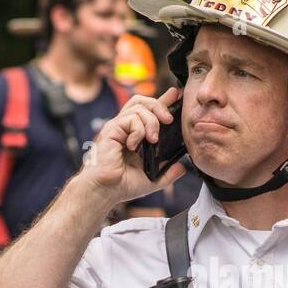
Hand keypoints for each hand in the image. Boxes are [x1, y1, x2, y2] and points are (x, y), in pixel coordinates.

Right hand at [83, 87, 186, 207]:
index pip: (147, 111)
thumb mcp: (151, 180)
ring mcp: (117, 127)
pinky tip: (133, 146)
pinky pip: (131, 119)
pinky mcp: (111, 130)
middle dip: (159, 105)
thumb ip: (167, 173)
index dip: (162, 101)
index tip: (175, 95)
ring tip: (153, 140)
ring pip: (139, 108)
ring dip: (151, 122)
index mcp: (133, 135)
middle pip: (142, 101)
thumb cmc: (121, 186)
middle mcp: (124, 128)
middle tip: (169, 119)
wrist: (104, 191)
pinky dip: (138, 131)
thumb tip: (182, 168)